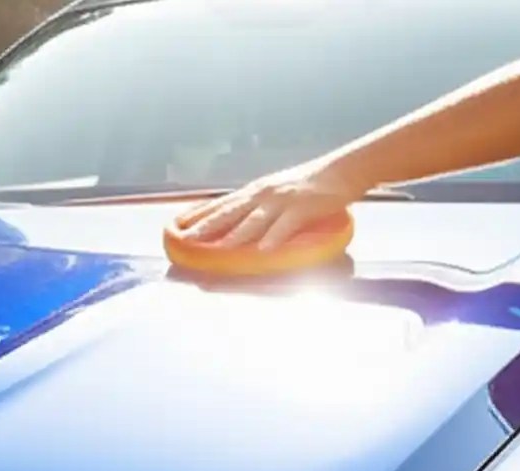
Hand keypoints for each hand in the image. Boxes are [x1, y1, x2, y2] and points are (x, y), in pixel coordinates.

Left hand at [173, 161, 368, 249]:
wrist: (341, 170)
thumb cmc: (309, 184)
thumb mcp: (278, 191)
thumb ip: (258, 206)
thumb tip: (239, 221)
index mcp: (255, 190)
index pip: (221, 204)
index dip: (199, 215)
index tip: (178, 225)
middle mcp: (263, 194)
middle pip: (230, 212)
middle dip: (207, 227)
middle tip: (187, 240)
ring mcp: (282, 200)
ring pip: (253, 221)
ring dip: (234, 237)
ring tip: (218, 251)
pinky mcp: (303, 207)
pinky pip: (286, 226)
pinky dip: (274, 238)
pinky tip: (264, 250)